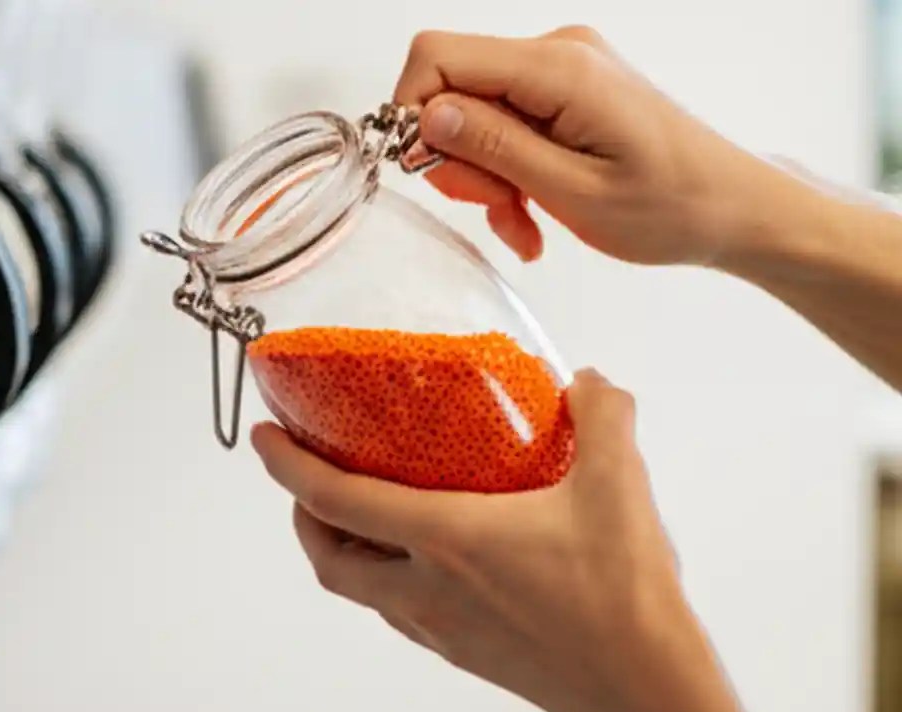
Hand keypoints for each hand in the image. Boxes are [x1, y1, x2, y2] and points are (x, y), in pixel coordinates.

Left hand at [252, 370, 741, 711]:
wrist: (646, 689)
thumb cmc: (624, 601)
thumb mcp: (618, 484)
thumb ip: (601, 416)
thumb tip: (588, 384)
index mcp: (447, 540)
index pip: (337, 500)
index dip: (288, 466)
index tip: (266, 438)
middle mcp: (428, 589)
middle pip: (328, 559)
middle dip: (302, 516)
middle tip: (309, 478)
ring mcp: (442, 628)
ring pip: (362, 591)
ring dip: (344, 551)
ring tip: (363, 512)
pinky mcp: (465, 652)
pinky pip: (400, 612)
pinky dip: (388, 579)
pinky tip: (429, 556)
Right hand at [393, 26, 818, 269]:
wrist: (733, 209)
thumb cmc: (672, 206)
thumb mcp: (573, 191)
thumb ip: (495, 147)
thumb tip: (426, 116)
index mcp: (559, 67)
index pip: (437, 56)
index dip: (413, 114)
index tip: (431, 171)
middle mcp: (557, 53)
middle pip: (452, 88)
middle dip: (458, 158)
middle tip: (497, 207)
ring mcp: (561, 70)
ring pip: (474, 116)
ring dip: (485, 177)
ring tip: (523, 222)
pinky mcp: (565, 92)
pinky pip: (505, 126)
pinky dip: (507, 173)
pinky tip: (532, 215)